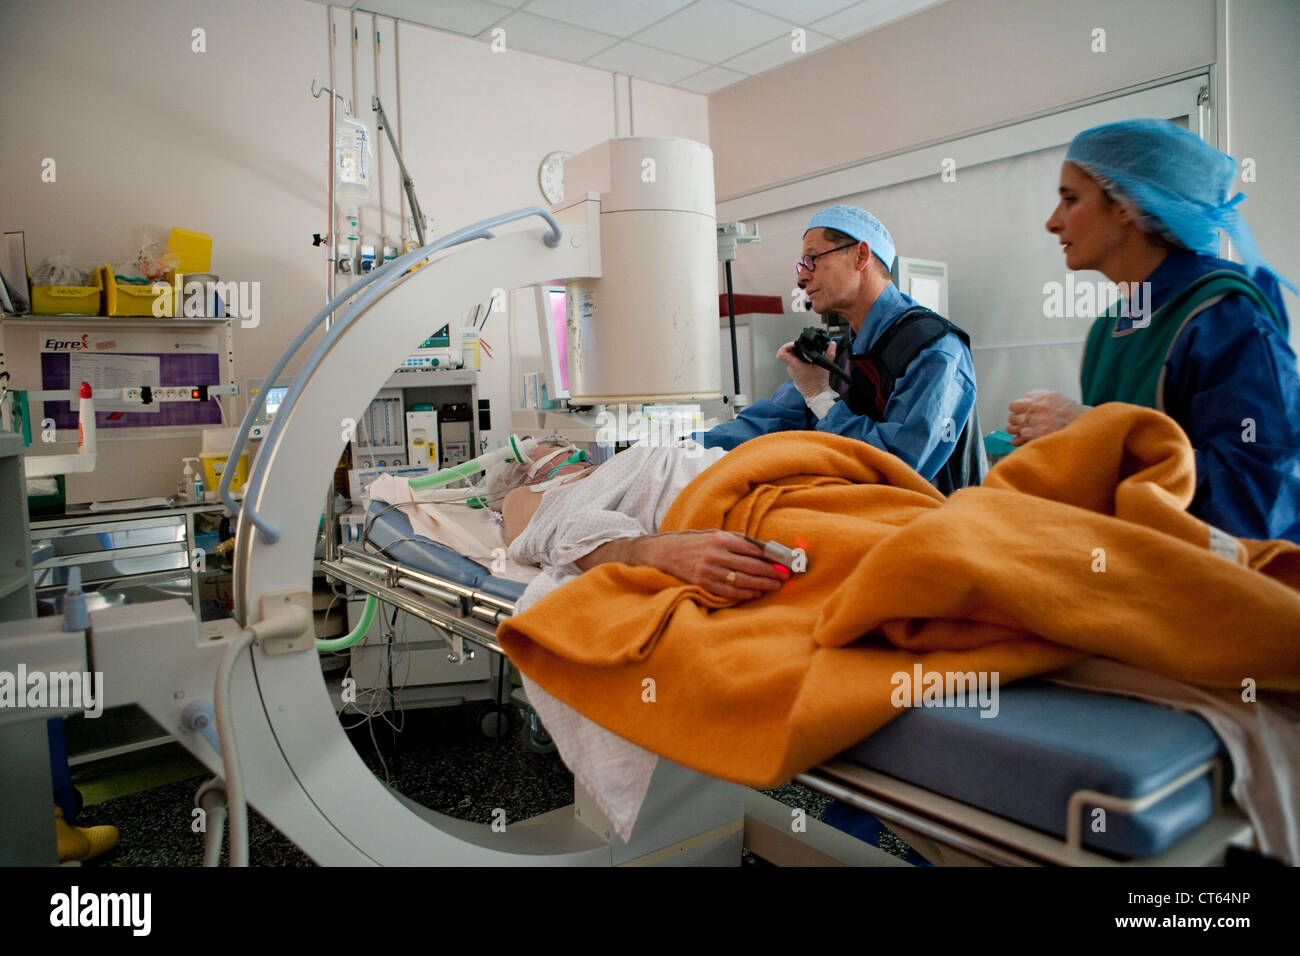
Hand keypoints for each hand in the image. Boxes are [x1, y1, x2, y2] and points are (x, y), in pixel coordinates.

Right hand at [576, 531, 787, 600]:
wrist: (660, 554)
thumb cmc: (691, 543)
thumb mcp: (711, 535)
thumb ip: (734, 541)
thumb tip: (762, 549)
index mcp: (721, 538)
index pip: (753, 548)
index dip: (772, 557)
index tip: (785, 562)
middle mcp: (716, 553)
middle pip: (751, 564)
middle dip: (771, 572)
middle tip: (786, 577)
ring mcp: (709, 570)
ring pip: (742, 579)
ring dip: (762, 584)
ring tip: (775, 586)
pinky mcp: (702, 583)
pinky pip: (728, 591)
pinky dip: (744, 593)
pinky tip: (755, 594)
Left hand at [777, 340, 836, 400]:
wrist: (816, 395)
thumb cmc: (817, 384)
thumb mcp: (824, 366)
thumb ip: (829, 354)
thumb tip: (832, 345)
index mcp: (795, 366)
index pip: (781, 354)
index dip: (786, 346)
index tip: (794, 344)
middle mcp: (791, 369)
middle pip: (788, 354)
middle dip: (796, 349)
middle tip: (804, 347)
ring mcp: (792, 373)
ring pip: (791, 359)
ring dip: (798, 355)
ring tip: (807, 353)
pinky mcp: (795, 375)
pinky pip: (795, 364)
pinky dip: (800, 361)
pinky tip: (808, 361)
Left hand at [1006, 390, 1089, 445]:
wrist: (1084, 426)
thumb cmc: (1069, 413)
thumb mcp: (1055, 397)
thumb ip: (1037, 396)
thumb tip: (1023, 398)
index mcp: (1042, 399)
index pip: (1015, 405)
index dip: (1015, 409)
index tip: (1018, 412)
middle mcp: (1040, 410)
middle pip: (1013, 417)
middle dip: (1015, 420)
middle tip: (1020, 423)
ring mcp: (1039, 424)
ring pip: (1013, 428)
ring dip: (1015, 430)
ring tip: (1021, 430)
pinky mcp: (1040, 436)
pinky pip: (1020, 438)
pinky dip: (1019, 439)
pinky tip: (1024, 438)